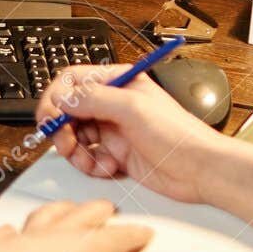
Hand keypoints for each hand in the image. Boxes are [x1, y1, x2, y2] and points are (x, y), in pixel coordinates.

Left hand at [0, 199, 154, 251]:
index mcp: (85, 247)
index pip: (118, 238)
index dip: (133, 234)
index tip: (144, 231)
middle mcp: (56, 235)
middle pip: (83, 217)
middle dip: (97, 211)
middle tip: (106, 207)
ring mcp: (26, 237)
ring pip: (46, 216)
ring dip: (58, 210)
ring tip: (65, 207)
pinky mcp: (0, 246)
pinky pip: (6, 234)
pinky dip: (9, 232)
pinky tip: (8, 231)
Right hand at [34, 64, 234, 205]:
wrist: (199, 170)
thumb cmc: (180, 135)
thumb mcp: (133, 109)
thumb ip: (94, 99)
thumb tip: (64, 98)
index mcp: (118, 83)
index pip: (73, 81)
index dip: (57, 98)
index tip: (52, 117)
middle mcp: (113, 104)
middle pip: (69, 111)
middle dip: (63, 130)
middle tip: (66, 144)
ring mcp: (113, 130)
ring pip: (75, 136)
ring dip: (76, 152)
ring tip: (90, 161)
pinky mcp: (115, 153)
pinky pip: (87, 157)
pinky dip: (90, 165)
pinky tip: (108, 167)